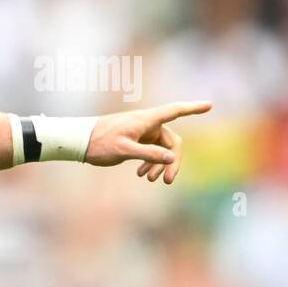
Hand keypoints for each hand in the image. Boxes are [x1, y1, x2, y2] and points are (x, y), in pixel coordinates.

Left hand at [85, 100, 212, 183]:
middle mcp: (146, 124)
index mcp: (145, 120)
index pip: (174, 111)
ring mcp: (140, 132)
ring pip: (160, 148)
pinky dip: (149, 162)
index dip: (192, 108)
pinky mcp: (134, 140)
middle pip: (171, 141)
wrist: (78, 142)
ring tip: (149, 179)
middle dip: (172, 161)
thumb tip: (172, 159)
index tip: (210, 105)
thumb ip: (149, 154)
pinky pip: (149, 151)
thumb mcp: (124, 150)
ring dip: (158, 164)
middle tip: (168, 181)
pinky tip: (141, 174)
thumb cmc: (99, 143)